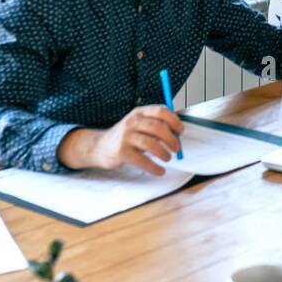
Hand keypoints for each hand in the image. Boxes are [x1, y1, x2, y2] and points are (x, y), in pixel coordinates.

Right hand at [59, 106, 183, 175]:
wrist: (100, 147)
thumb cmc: (125, 136)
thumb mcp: (138, 124)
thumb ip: (156, 124)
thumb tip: (178, 129)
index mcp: (139, 112)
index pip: (160, 111)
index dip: (174, 120)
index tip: (181, 131)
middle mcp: (131, 122)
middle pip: (157, 127)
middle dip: (171, 139)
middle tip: (177, 148)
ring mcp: (125, 137)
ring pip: (151, 143)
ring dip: (164, 153)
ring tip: (168, 158)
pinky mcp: (121, 152)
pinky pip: (142, 160)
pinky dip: (154, 167)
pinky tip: (159, 171)